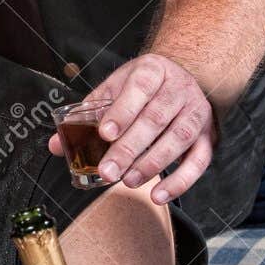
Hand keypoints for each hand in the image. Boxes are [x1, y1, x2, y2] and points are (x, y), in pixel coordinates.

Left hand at [49, 53, 215, 200]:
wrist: (181, 77)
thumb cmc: (142, 87)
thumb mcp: (114, 89)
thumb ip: (86, 115)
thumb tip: (56, 145)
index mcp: (153, 70)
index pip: (139, 87)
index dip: (122, 111)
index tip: (105, 133)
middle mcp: (179, 88)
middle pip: (156, 117)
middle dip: (130, 148)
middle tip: (108, 171)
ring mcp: (196, 112)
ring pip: (179, 138)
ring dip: (153, 164)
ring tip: (129, 182)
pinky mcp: (208, 136)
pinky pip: (199, 161)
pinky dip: (181, 181)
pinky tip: (159, 194)